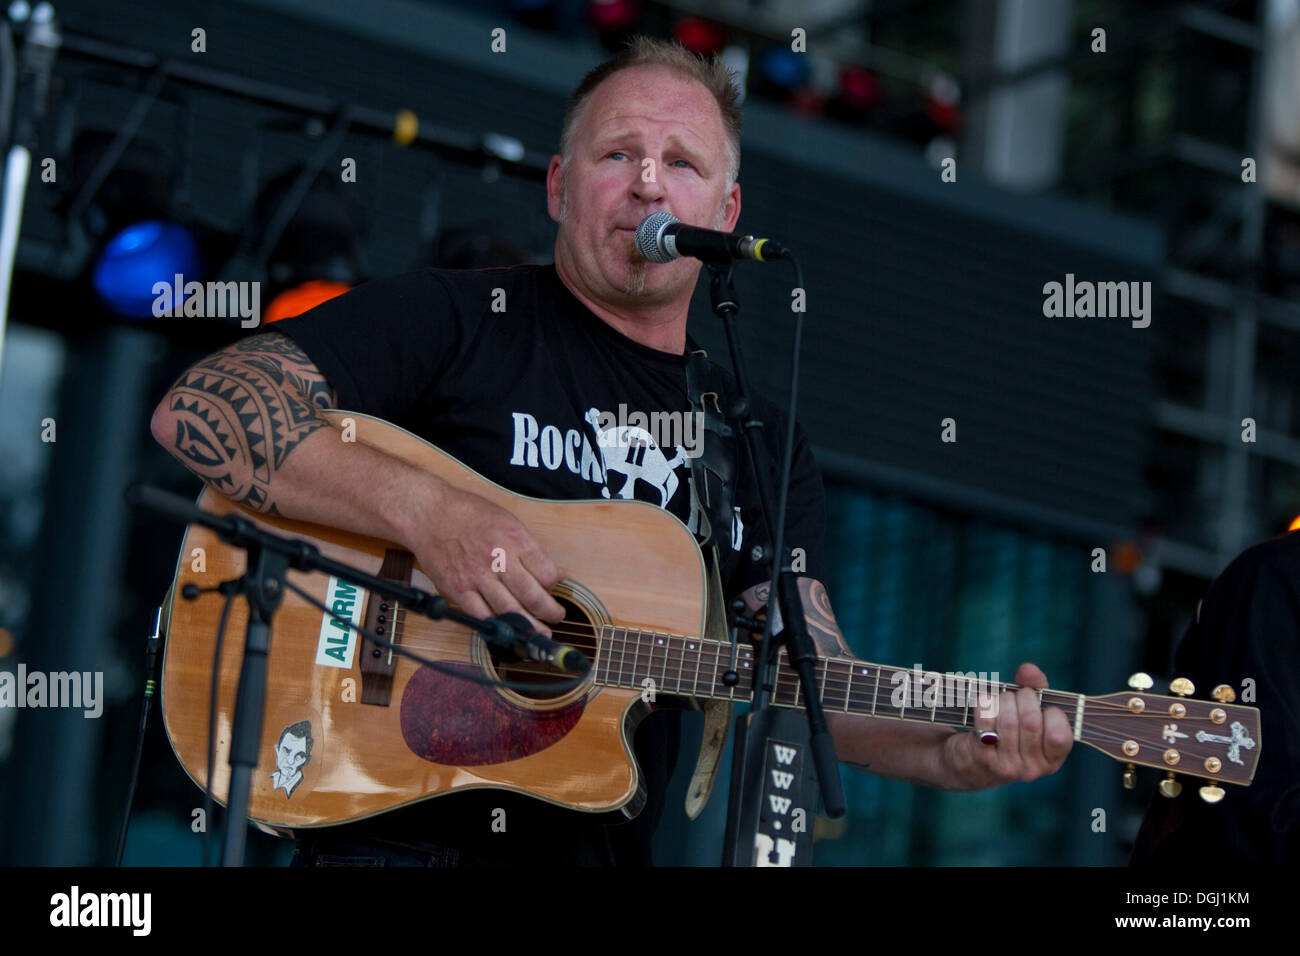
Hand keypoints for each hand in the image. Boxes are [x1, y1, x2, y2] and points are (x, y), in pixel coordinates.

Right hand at [409, 480, 565, 635]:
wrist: (428, 514)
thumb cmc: (469, 514)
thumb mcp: (508, 521)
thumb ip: (532, 549)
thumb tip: (556, 573)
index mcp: (515, 539)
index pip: (548, 573)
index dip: (556, 585)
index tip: (556, 589)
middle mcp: (499, 559)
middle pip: (533, 596)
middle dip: (550, 612)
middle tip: (556, 617)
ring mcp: (477, 577)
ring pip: (511, 612)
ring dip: (530, 627)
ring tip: (540, 633)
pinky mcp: (458, 590)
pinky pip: (483, 616)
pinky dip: (498, 627)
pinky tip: (509, 631)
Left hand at [941, 662, 1072, 789]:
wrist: (969, 760)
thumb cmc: (1007, 730)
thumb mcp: (1029, 711)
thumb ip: (1036, 687)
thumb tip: (1029, 670)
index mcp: (1050, 760)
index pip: (1060, 735)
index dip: (1051, 713)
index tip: (1041, 707)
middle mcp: (1032, 769)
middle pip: (1031, 720)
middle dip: (1022, 698)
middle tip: (1015, 698)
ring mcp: (1007, 767)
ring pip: (1008, 718)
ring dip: (1002, 700)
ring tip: (999, 702)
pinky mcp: (982, 758)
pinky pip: (986, 720)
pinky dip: (984, 704)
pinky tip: (983, 706)